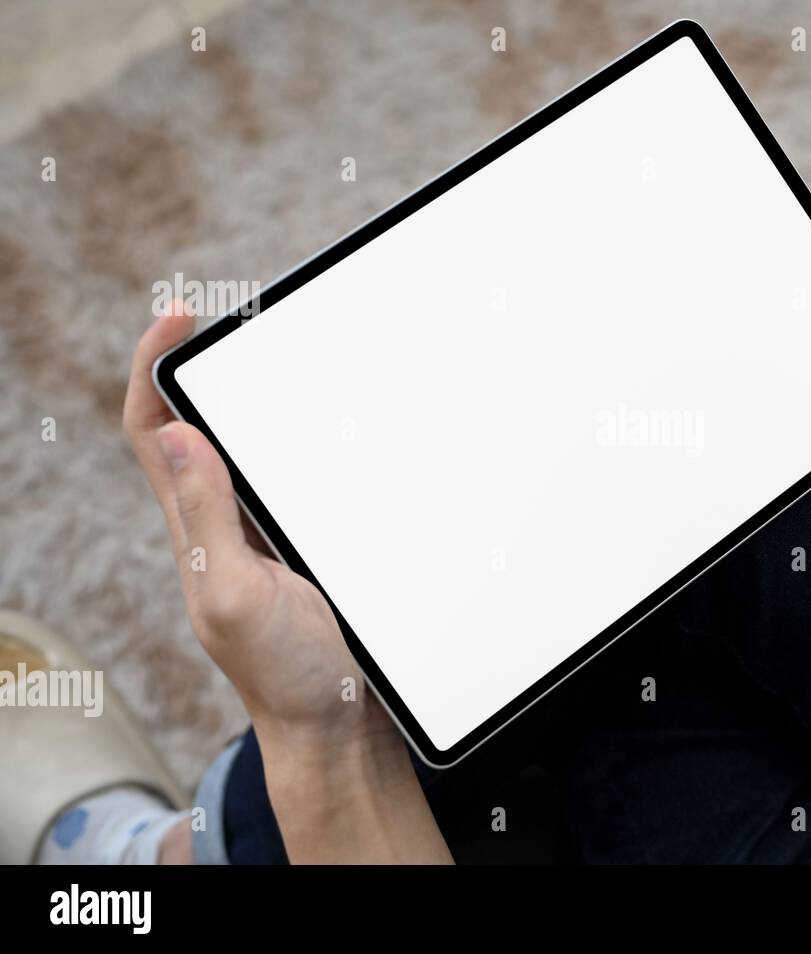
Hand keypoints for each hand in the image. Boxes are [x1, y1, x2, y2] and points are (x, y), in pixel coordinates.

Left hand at [124, 301, 451, 861]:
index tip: (178, 316)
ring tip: (272, 353)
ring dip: (244, 398)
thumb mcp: (236, 598)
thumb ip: (205, 522)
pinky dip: (294, 440)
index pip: (153, 432)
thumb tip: (175, 436)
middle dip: (196, 365)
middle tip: (226, 317)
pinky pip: (287, 480)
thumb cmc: (287, 675)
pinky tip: (329, 429)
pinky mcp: (302, 550)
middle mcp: (220, 526)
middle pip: (190, 428)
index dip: (151, 367)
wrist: (339, 724)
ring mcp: (261, 537)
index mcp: (195, 532)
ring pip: (239, 451)